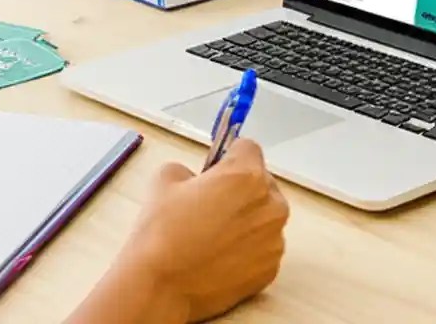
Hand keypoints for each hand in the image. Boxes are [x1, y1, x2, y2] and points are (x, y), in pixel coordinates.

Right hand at [120, 139, 289, 321]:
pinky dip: (247, 249)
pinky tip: (219, 256)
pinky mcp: (270, 269)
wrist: (161, 286)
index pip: (248, 148)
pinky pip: (263, 248)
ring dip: (246, 219)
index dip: (229, 156)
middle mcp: (270, 206)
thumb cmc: (162, 232)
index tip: (217, 167)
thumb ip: (190, 170)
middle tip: (211, 204)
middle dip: (241, 189)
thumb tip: (197, 180)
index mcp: (247, 176)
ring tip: (213, 234)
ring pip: (264, 218)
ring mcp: (274, 240)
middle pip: (261, 184)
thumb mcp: (165, 179)